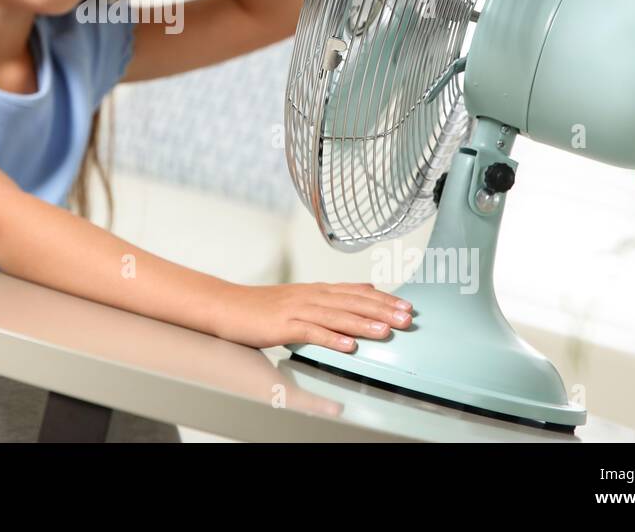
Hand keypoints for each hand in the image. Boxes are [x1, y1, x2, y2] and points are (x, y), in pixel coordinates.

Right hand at [212, 281, 413, 352]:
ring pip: (336, 316)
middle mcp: (310, 296)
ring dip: (363, 323)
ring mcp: (297, 310)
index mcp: (316, 290)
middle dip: (382, 310)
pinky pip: (311, 332)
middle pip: (352, 303)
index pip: (356, 292)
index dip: (383, 299)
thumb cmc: (263, 306)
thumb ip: (331, 295)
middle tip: (407, 317)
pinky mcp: (283, 325)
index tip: (407, 305)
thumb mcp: (301, 296)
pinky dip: (331, 338)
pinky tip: (348, 346)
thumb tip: (365, 289)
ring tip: (386, 331)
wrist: (227, 305)